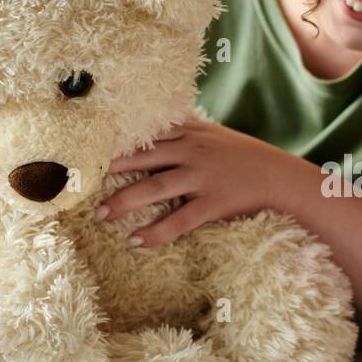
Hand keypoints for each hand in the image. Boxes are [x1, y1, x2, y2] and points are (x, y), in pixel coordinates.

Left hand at [97, 117, 307, 246]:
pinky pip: (179, 221)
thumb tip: (155, 119)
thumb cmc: (245, 157)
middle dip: (108, 170)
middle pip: (141, 158)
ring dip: (124, 202)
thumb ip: (184, 127)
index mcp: (189, 132)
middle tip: (79, 181)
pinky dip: (155, 233)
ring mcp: (202, 177)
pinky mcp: (214, 203)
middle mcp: (192, 151)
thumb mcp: (214, 134)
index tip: (84, 146)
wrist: (281, 177)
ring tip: (100, 215)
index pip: (144, 134)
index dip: (113, 141)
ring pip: (154, 188)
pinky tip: (135, 241)